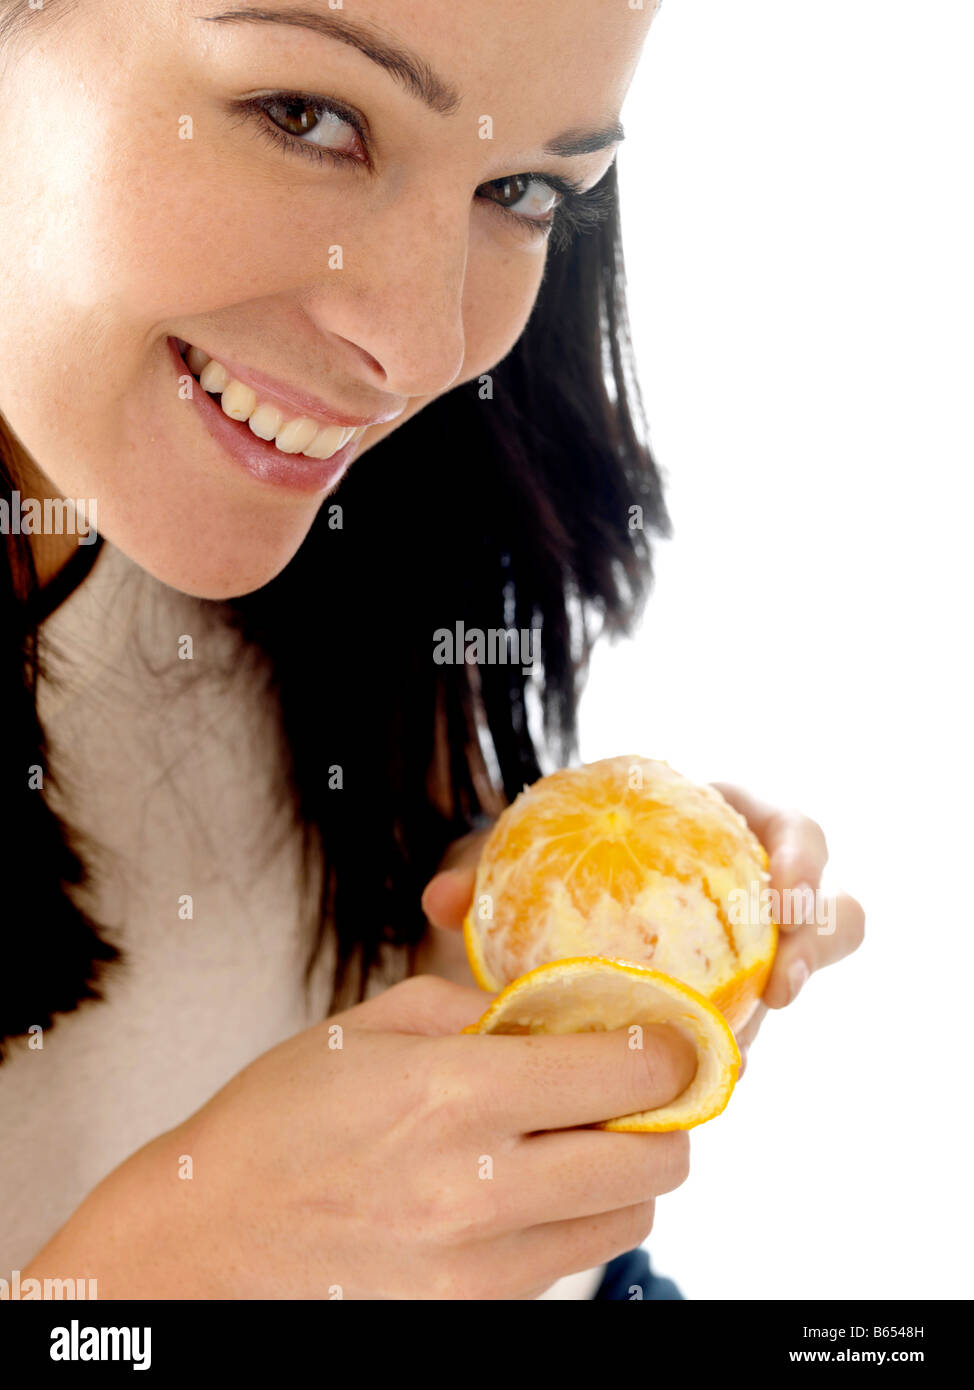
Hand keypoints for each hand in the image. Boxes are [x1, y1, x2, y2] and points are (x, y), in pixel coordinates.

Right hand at [25, 976, 696, 1298]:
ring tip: (574, 1141)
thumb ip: (470, 1008)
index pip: (623, 1073)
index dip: (667, 1048)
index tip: (666, 1038)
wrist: (202, 1243)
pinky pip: (568, 1262)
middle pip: (653, 1160)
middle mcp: (479, 1185)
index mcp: (452, 1092)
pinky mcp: (473, 1312)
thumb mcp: (364, 1028)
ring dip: (624, 1174)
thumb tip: (551, 1009)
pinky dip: (572, 1220)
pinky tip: (522, 1189)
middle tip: (634, 1090)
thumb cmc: (274, 1124)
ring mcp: (479, 1265)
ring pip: (626, 1219)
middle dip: (663, 1115)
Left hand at [421, 790, 866, 1075]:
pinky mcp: (738, 1000)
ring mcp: (753, 947)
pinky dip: (738, 1040)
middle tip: (783, 983)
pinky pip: (756, 1021)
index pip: (788, 829)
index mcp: (718, 827)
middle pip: (826, 904)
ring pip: (811, 966)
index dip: (800, 855)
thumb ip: (484, 870)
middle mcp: (750, 887)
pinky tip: (697, 1072)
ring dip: (793, 997)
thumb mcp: (520, 858)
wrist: (560, 912)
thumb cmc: (554, 865)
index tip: (782, 884)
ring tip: (752, 1041)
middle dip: (820, 937)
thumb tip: (439, 901)